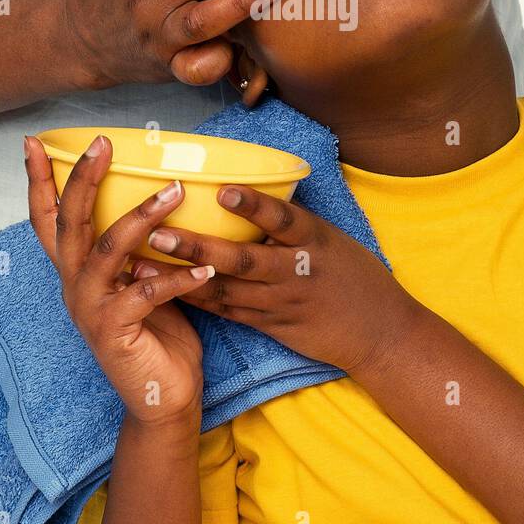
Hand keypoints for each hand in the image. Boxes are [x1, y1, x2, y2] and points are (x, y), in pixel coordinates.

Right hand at [24, 133, 215, 423]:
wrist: (162, 398)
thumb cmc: (158, 335)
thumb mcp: (142, 281)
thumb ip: (138, 249)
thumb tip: (161, 195)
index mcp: (77, 272)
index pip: (48, 219)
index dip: (39, 181)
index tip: (35, 141)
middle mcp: (75, 286)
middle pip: (69, 223)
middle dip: (83, 179)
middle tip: (102, 143)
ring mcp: (91, 310)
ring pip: (107, 250)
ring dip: (141, 217)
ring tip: (174, 191)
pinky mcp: (115, 332)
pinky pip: (146, 293)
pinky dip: (178, 277)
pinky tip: (205, 269)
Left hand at [142, 184, 424, 376]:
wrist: (379, 332)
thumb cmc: (355, 274)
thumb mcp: (331, 239)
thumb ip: (291, 223)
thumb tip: (247, 192)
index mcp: (314, 240)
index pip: (283, 219)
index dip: (253, 205)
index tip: (224, 190)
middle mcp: (295, 271)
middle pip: (241, 259)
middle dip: (196, 246)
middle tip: (156, 230)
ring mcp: (281, 302)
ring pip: (224, 290)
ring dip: (182, 276)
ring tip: (143, 262)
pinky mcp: (272, 325)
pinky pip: (228, 311)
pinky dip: (196, 299)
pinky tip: (164, 289)